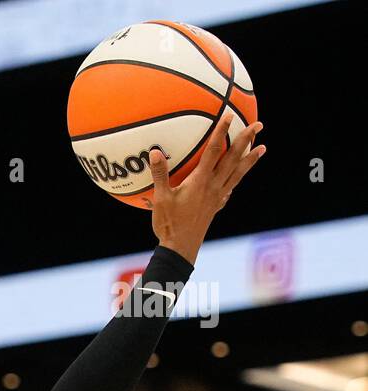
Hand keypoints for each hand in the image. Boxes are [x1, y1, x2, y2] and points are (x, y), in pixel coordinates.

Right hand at [148, 113, 265, 263]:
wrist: (181, 247)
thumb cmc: (169, 224)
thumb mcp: (160, 199)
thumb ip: (159, 174)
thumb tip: (154, 152)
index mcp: (201, 181)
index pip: (214, 151)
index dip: (222, 132)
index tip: (230, 116)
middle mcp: (214, 186)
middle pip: (234, 159)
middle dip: (247, 140)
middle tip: (259, 125)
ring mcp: (218, 197)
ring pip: (238, 173)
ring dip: (251, 159)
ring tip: (262, 148)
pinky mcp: (216, 206)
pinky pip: (231, 188)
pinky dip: (237, 179)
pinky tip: (238, 178)